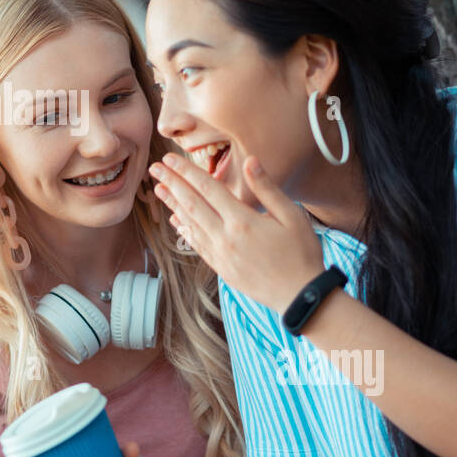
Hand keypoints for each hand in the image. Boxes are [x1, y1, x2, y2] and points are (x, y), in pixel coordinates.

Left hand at [148, 152, 324, 312]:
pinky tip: (176, 219)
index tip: (170, 160)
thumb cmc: (302, 253)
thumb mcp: (292, 216)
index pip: (208, 190)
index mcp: (243, 222)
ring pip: (190, 224)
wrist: (301, 296)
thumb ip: (267, 188)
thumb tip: (250, 161)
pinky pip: (196, 244)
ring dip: (173, 204)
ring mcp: (221, 255)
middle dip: (172, 184)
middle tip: (155, 169)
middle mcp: (226, 238)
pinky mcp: (221, 268)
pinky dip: (184, 229)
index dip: (187, 172)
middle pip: (192, 205)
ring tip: (158, 189)